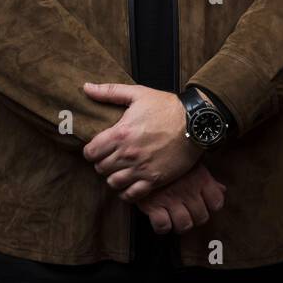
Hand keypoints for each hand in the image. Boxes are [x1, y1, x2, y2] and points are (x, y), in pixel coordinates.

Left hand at [81, 83, 202, 201]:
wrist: (196, 122)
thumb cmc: (167, 107)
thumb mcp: (138, 94)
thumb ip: (109, 92)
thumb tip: (86, 87)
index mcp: (120, 133)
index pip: (91, 152)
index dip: (91, 151)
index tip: (98, 148)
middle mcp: (128, 154)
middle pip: (100, 168)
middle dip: (102, 163)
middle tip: (110, 157)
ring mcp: (141, 168)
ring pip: (113, 183)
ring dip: (113, 177)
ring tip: (120, 170)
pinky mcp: (154, 179)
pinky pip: (131, 195)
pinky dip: (126, 192)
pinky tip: (129, 184)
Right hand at [135, 161, 226, 234]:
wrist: (142, 152)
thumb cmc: (170, 157)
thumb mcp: (192, 163)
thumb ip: (208, 180)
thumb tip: (222, 190)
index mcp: (201, 179)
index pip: (217, 203)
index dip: (211, 206)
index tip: (204, 204)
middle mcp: (189, 191)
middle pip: (201, 217)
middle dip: (195, 217)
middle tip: (187, 211)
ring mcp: (171, 199)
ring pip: (184, 225)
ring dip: (180, 224)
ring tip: (174, 217)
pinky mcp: (153, 205)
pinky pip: (163, 226)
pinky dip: (162, 226)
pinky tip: (161, 218)